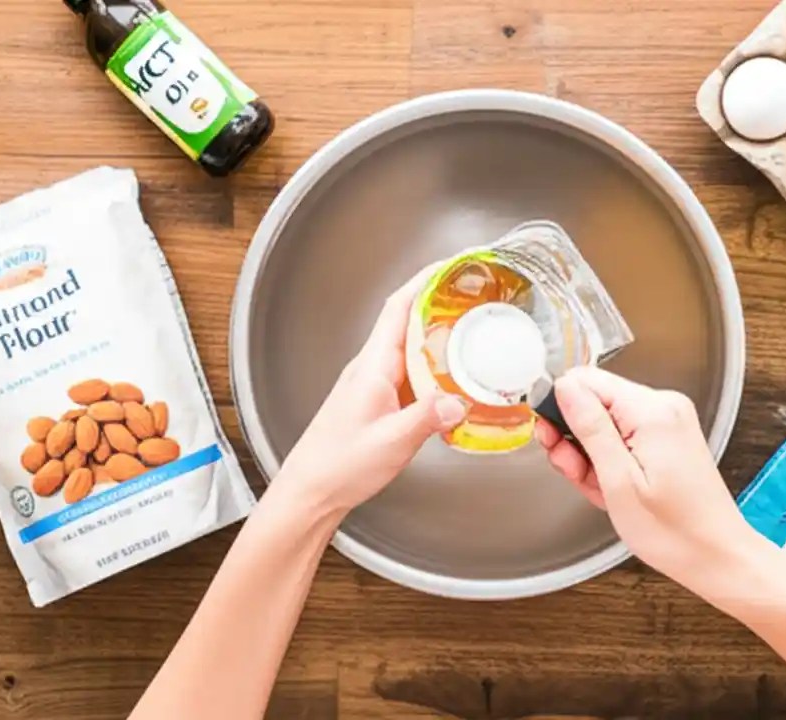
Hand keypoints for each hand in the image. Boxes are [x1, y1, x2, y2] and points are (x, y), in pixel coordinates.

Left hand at [273, 268, 467, 517]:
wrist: (311, 492)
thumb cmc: (338, 466)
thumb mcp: (391, 442)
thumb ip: (428, 418)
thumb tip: (460, 400)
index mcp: (372, 366)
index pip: (399, 307)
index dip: (426, 280)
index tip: (453, 265)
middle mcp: (372, 368)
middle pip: (408, 320)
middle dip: (441, 301)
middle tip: (474, 295)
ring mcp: (374, 383)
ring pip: (412, 347)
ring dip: (439, 335)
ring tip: (473, 331)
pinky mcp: (379, 401)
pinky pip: (412, 372)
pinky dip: (435, 367)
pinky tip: (453, 380)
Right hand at [535, 367, 760, 593]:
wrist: (716, 554)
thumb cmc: (674, 531)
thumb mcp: (618, 482)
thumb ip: (590, 428)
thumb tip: (565, 388)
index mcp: (652, 412)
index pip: (585, 380)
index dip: (561, 408)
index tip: (554, 441)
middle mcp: (664, 406)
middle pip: (594, 399)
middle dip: (576, 438)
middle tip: (578, 473)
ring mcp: (668, 420)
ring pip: (605, 420)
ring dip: (591, 455)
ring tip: (602, 488)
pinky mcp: (668, 435)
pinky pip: (622, 435)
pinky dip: (610, 461)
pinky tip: (615, 487)